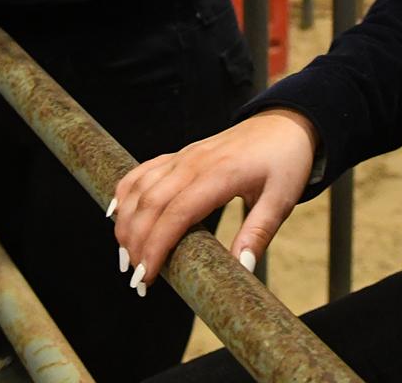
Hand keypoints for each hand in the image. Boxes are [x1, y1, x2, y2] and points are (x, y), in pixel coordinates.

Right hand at [113, 109, 317, 290]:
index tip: (146, 276)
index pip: (177, 213)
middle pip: (150, 203)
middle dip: (136, 242)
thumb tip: (241, 267)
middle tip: (134, 277)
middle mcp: (194, 162)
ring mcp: (183, 156)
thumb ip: (259, 233)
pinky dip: (124, 191)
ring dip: (126, 221)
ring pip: (140, 187)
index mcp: (219, 174)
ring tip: (124, 256)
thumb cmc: (285, 162)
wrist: (284, 124)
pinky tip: (115, 214)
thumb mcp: (281, 200)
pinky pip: (143, 171)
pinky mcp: (179, 155)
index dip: (156, 247)